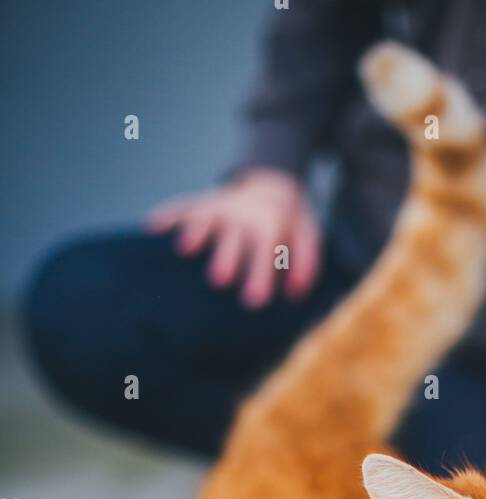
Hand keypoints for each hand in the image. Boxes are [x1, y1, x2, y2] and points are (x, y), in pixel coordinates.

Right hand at [146, 169, 321, 307]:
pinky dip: (167, 214)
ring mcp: (219, 208)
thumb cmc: (289, 226)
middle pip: (234, 237)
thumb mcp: (307, 237)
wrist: (272, 184)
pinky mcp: (200, 203)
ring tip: (185, 249)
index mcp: (270, 225)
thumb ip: (307, 263)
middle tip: (219, 280)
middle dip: (227, 257)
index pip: (267, 250)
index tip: (254, 302)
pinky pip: (182, 205)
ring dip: (196, 231)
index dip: (261, 274)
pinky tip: (151, 228)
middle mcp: (242, 216)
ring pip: (206, 217)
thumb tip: (294, 291)